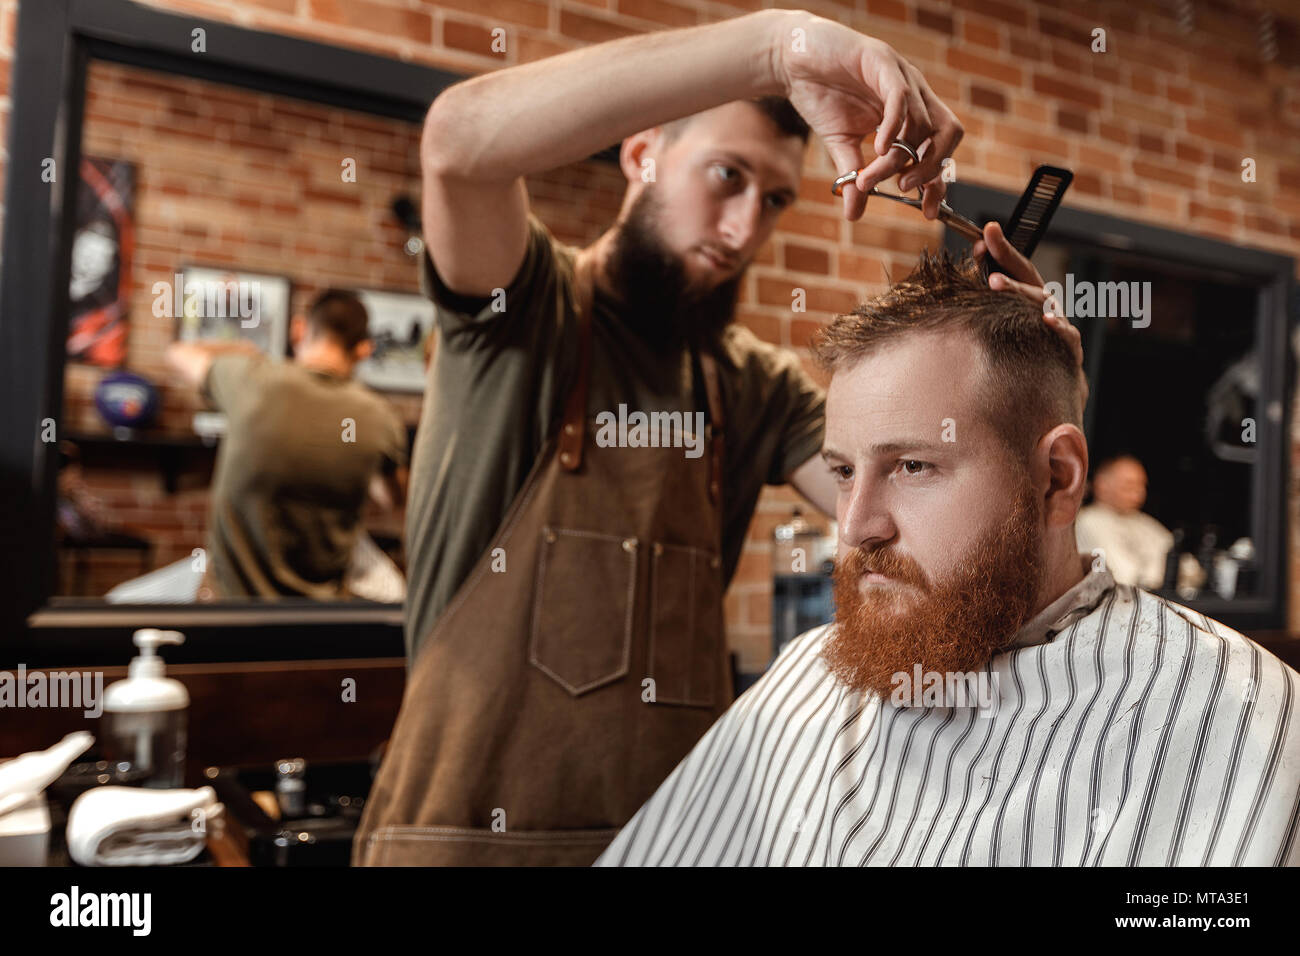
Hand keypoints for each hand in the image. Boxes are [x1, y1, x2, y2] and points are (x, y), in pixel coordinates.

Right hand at [769, 11, 962, 221]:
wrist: (792, 62)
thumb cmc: (820, 97)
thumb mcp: (840, 145)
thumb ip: (854, 175)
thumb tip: (854, 214)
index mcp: (910, 114)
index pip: (940, 148)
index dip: (938, 181)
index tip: (927, 210)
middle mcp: (914, 94)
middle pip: (948, 132)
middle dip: (932, 167)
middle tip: (904, 189)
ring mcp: (901, 75)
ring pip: (920, 123)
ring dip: (899, 156)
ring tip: (873, 174)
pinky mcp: (882, 60)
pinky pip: (900, 97)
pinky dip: (893, 127)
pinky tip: (877, 148)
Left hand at [974, 220, 1088, 410]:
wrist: (1055, 385)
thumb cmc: (1028, 346)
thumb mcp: (1009, 318)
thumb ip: (994, 287)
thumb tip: (977, 251)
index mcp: (1030, 295)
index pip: (1016, 265)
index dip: (1002, 248)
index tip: (987, 230)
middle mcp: (1046, 304)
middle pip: (1028, 279)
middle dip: (1007, 265)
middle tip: (984, 257)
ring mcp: (1059, 324)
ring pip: (1042, 302)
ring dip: (1020, 291)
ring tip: (997, 283)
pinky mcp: (1070, 347)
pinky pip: (1066, 334)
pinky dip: (1057, 326)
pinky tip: (1045, 319)